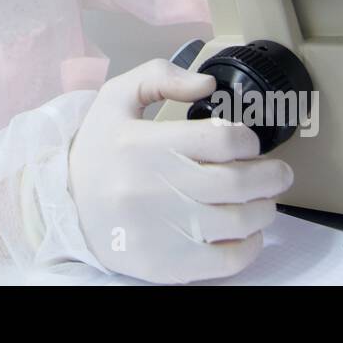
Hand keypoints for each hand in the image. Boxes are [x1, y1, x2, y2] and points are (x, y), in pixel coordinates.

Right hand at [67, 59, 293, 283]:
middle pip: (239, 182)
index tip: (247, 142)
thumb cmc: (99, 150)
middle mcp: (152, 188)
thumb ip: (160, 76)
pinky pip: (228, 260)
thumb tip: (208, 84)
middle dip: (272, 175)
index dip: (247, 138)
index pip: (222, 138)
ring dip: (265, 209)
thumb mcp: (116, 98)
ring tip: (263, 201)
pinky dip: (250, 246)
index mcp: (143, 144)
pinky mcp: (167, 265)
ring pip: (240, 221)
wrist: (64, 207)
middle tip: (278, 173)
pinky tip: (247, 232)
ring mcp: (161, 231)